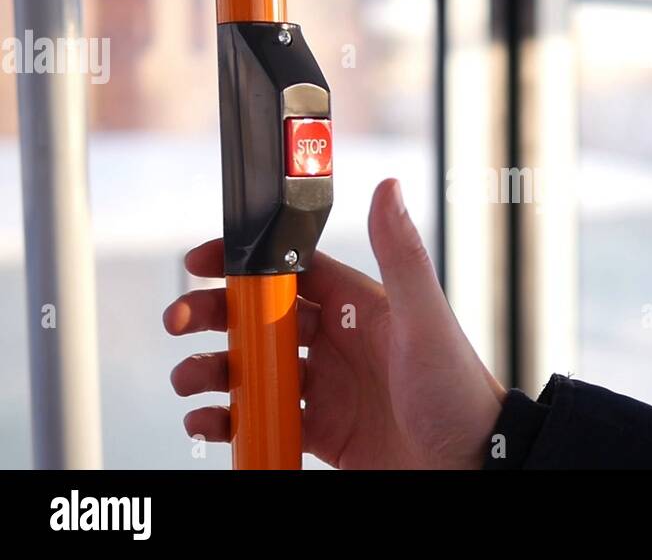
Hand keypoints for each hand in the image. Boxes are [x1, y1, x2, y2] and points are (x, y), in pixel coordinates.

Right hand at [163, 179, 505, 468]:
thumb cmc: (457, 390)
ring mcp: (328, 387)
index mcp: (359, 305)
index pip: (290, 271)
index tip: (200, 262)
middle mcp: (338, 342)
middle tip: (178, 321)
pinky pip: (264, 419)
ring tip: (188, 380)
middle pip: (260, 318)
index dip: (244, 263)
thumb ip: (401, 256)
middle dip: (214, 316)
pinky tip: (209, 424)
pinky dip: (229, 420)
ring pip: (254, 369)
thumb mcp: (424, 320)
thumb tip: (388, 188)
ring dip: (213, 369)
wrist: (471, 465)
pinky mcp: (323, 431)